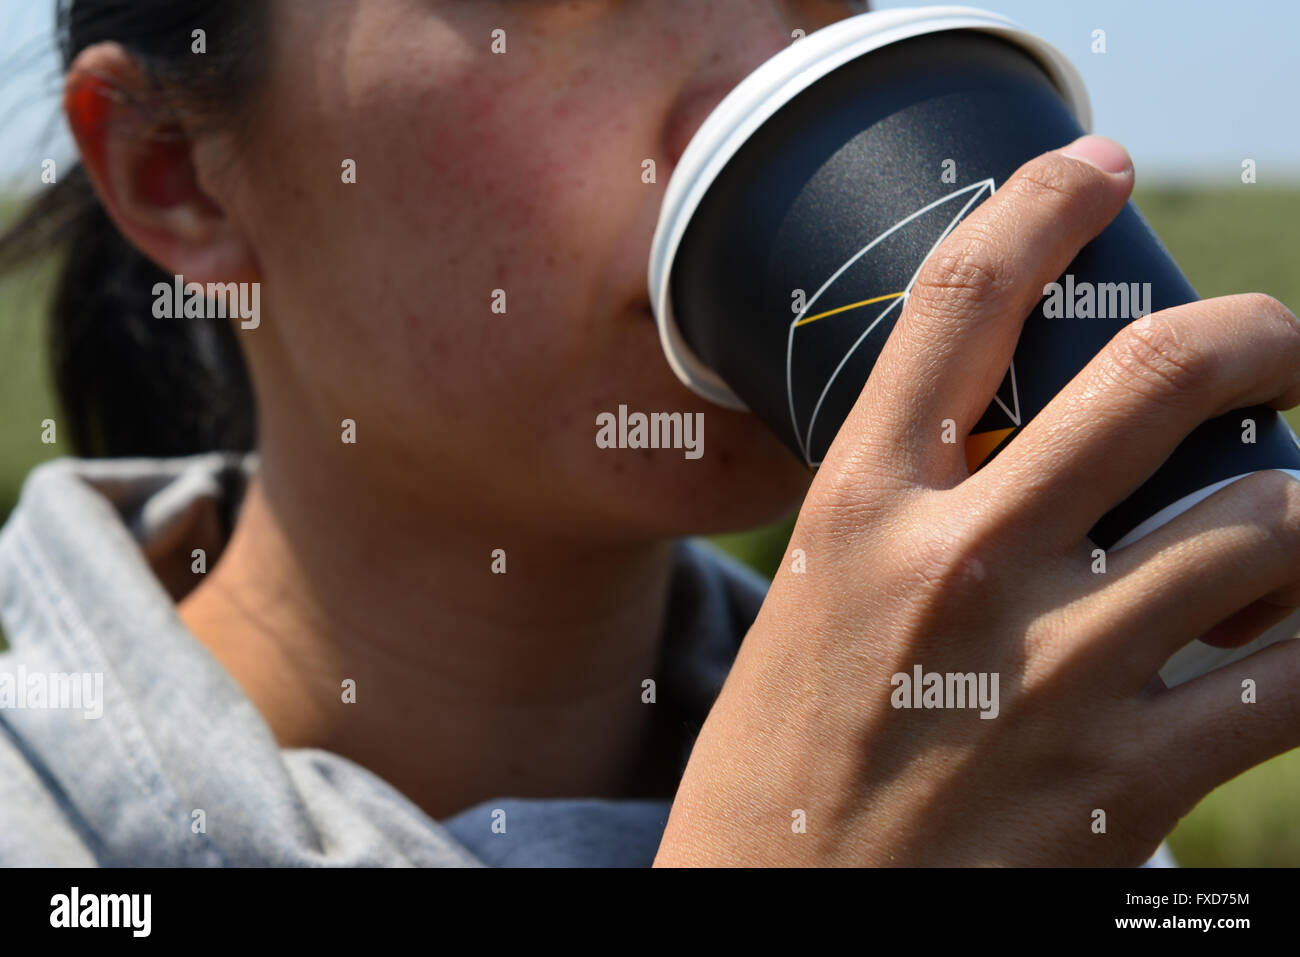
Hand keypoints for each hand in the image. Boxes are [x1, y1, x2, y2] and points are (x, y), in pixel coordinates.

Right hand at [656, 135, 1299, 865]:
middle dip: (1259, 328)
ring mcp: (1052, 671)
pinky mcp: (1127, 782)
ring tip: (1288, 523)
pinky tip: (1297, 634)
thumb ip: (909, 516)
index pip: (954, 308)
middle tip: (1282, 338)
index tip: (1092, 163)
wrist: (771, 917)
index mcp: (857, 512)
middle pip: (1156, 374)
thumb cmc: (783, 759)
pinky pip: (1296, 675)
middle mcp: (958, 568)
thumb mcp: (814, 603)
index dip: (1036, 204)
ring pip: (1269, 520)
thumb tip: (1019, 449)